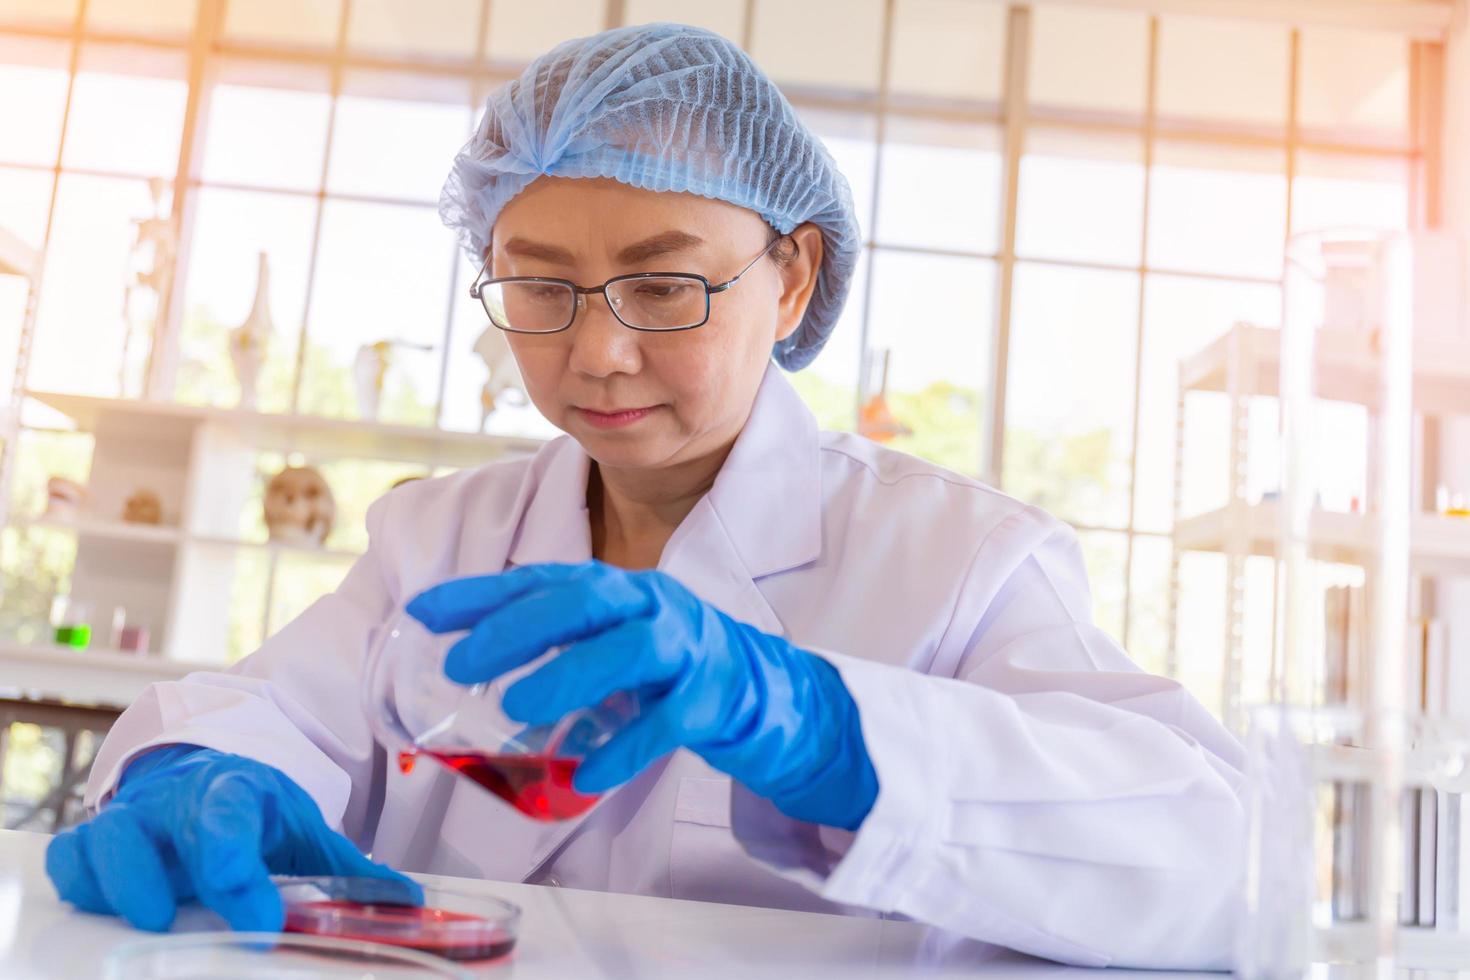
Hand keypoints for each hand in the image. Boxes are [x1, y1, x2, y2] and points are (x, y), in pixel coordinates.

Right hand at [47, 747, 419, 931]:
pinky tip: (109, 912)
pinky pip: (72, 863)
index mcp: (232, 792)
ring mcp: (130, 822)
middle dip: (164, 872)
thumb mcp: (301, 828)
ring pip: (103, 843)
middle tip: (175, 917)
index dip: (238, 869)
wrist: (201, 778)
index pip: (229, 822)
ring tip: (151, 916)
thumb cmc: (251, 810)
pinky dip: (83, 886)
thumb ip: (349, 868)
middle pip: (159, 828)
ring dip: (118, 883)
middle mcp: (173, 803)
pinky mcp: (94, 846)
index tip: (260, 918)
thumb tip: (409, 898)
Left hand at [406, 561, 877, 829]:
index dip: (483, 594)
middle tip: (462, 661)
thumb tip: (468, 670)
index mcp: (620, 590)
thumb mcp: (611, 645)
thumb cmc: (674, 668)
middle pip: (586, 598)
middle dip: (520, 624)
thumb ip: (554, 651)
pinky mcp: (717, 698)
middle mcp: (653, 605)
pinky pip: (669, 720)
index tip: (424, 612)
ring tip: (515, 707)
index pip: (544, 581)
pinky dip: (627, 747)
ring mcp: (690, 648)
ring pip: (629, 649)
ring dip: (569, 674)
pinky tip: (586, 774)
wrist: (773, 694)